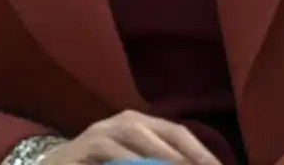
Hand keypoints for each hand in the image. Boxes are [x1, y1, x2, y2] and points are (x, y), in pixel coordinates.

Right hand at [40, 110, 220, 164]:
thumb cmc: (97, 164)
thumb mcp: (130, 160)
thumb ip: (155, 161)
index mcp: (140, 122)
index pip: (178, 132)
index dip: (200, 152)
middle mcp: (124, 122)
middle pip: (165, 135)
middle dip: (187, 157)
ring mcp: (102, 132)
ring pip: (141, 143)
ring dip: (163, 160)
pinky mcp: (83, 148)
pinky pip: (112, 155)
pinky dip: (129, 163)